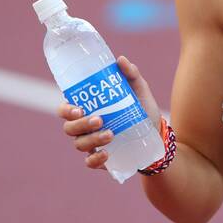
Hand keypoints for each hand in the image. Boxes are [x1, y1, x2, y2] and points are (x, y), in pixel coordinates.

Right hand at [57, 56, 162, 170]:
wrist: (157, 134)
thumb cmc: (142, 109)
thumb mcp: (139, 90)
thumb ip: (131, 74)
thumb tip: (121, 59)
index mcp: (88, 108)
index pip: (65, 109)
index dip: (66, 110)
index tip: (78, 108)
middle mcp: (85, 127)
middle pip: (69, 128)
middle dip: (81, 124)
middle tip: (99, 119)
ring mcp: (91, 143)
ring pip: (79, 144)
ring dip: (92, 139)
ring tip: (111, 134)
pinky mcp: (101, 159)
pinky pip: (90, 162)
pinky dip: (95, 159)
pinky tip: (106, 154)